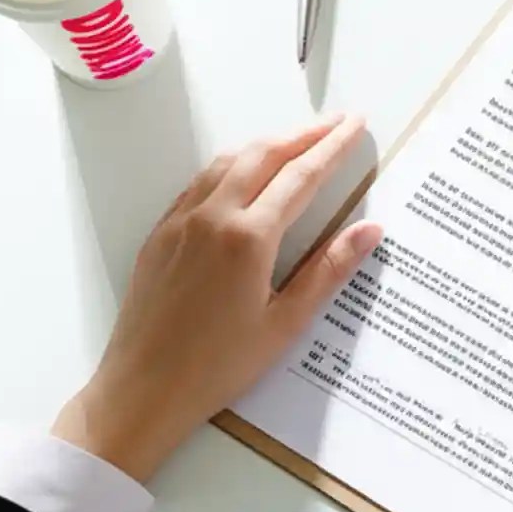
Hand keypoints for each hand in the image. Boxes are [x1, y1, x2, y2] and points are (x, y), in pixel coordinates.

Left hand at [52, 113, 381, 481]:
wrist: (142, 389)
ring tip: (297, 140)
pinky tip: (244, 172)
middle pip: (265, 154)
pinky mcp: (161, 233)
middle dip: (304, 133)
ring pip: (229, 161)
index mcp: (249, 237)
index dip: (333, 147)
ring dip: (267, 143)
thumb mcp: (286, 323)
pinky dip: (232, 164)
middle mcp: (213, 217)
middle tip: (336, 122)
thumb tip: (370, 230)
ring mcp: (181, 221)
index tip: (355, 124)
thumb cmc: (218, 366)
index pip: (302, 176)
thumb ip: (329, 270)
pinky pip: (200, 182)